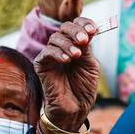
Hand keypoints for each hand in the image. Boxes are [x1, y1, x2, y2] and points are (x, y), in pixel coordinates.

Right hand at [35, 18, 101, 133]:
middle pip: (65, 28)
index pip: (77, 26)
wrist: (75, 109)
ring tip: (77, 55)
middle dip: (76, 31)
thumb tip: (89, 30)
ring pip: (55, 38)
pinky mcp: (41, 65)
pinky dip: (57, 53)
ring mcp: (51, 55)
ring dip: (68, 44)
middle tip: (84, 40)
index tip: (93, 29)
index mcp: (76, 45)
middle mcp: (63, 47)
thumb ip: (88, 48)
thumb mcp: (90, 65)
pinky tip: (67, 60)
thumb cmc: (84, 89)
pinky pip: (46, 52)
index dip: (84, 24)